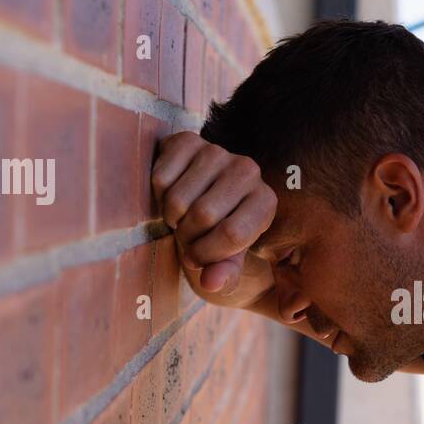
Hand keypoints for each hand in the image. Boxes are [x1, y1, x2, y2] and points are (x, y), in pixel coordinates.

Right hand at [150, 131, 276, 299]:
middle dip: (187, 238)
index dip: (207, 254)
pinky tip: (171, 196)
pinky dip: (157, 196)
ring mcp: (218, 151)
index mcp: (266, 202)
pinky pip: (160, 178)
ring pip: (177, 198)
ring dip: (171, 219)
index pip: (232, 234)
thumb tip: (211, 283)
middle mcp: (248, 171)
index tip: (200, 260)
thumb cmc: (219, 238)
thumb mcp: (228, 263)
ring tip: (181, 220)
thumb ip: (225, 275)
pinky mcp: (187, 140)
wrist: (200, 203)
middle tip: (188, 239)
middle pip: (203, 215)